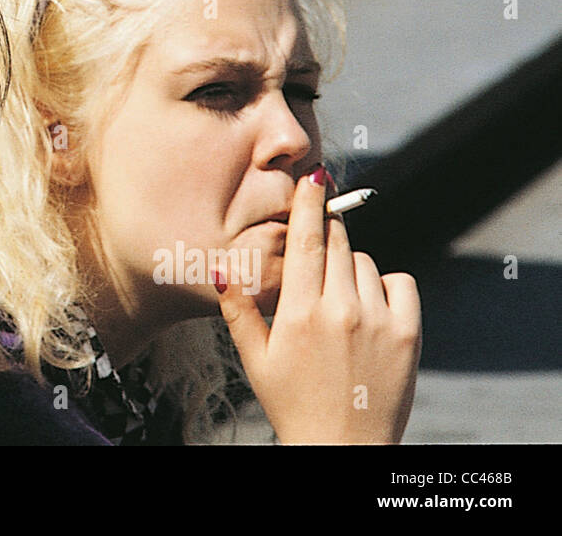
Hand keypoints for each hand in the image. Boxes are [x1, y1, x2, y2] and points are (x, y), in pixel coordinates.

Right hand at [214, 165, 421, 443]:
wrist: (342, 449)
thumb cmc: (292, 403)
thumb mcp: (255, 359)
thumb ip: (238, 310)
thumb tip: (220, 268)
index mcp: (299, 313)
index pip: (304, 240)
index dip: (309, 203)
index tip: (314, 177)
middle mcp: (340, 310)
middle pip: (336, 243)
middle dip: (326, 233)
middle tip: (317, 243)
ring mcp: (378, 321)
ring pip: (364, 262)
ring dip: (349, 267)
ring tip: (337, 300)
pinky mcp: (407, 334)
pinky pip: (399, 282)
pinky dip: (385, 285)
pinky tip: (369, 305)